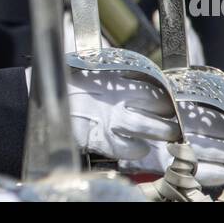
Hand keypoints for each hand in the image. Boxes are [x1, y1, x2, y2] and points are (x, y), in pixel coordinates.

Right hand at [66, 67, 180, 170]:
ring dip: (161, 133)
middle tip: (174, 123)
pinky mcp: (100, 138)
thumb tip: (140, 81)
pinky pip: (126, 148)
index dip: (167, 99)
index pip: (154, 90)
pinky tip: (141, 147)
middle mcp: (118, 99)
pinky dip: (137, 149)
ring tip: (168, 135)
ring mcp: (110, 120)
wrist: (49, 97)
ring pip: (146, 129)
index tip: (170, 103)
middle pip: (157, 109)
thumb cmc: (73, 82)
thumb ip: (119, 78)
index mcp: (118, 80)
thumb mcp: (98, 73)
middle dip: (170, 118)